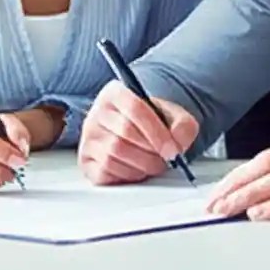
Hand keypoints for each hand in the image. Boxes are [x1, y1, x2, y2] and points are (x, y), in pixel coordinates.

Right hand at [78, 80, 198, 184]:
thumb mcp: (174, 116)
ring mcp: (88, 137)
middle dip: (152, 153)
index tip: (172, 151)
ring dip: (140, 166)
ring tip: (151, 163)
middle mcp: (97, 112)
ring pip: (114, 155)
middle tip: (165, 161)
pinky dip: (126, 176)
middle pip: (125, 134)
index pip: (135, 108)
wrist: (137, 134)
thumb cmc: (153, 124)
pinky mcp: (85, 160)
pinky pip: (105, 171)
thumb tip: (176, 143)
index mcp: (116, 93)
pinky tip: (135, 169)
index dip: (157, 133)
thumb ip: (183, 125)